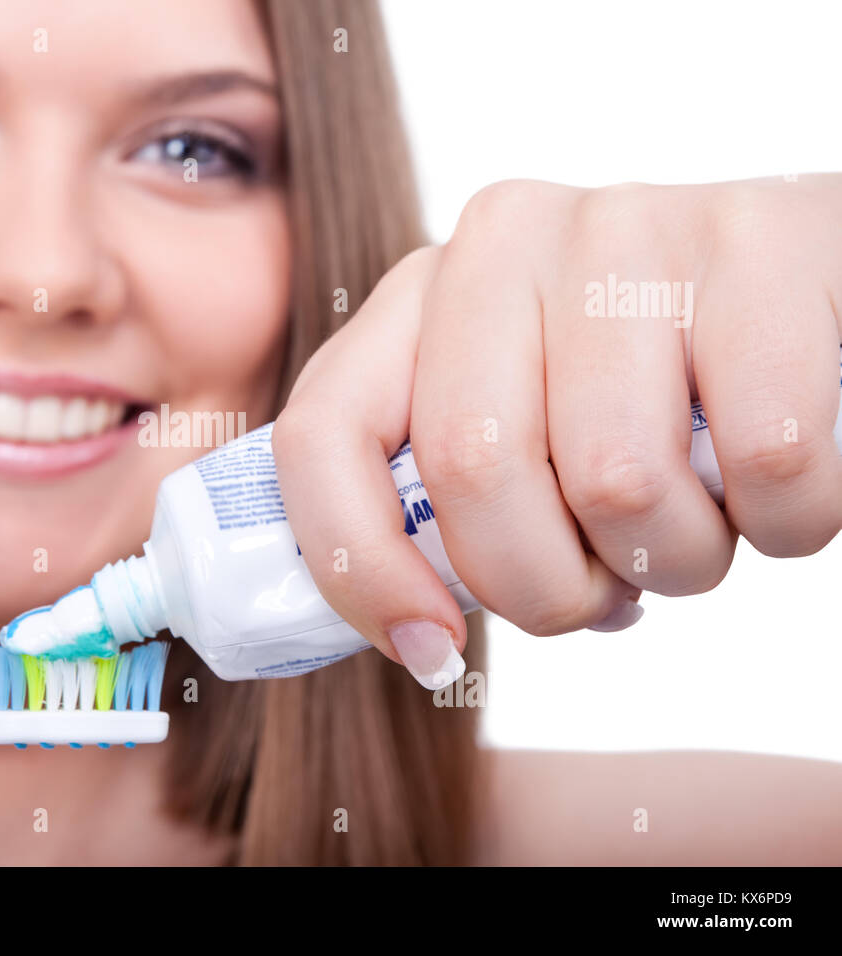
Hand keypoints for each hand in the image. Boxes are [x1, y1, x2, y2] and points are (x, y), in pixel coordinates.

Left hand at [272, 176, 841, 687]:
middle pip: (472, 469)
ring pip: (620, 480)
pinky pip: (766, 458)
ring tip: (694, 521)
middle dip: (540, 587)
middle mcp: (504, 240)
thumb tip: (419, 638)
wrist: (804, 286)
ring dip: (674, 558)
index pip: (325, 432)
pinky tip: (771, 480)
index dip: (358, 567)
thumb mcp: (521, 420)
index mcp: (424, 291)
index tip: (426, 650)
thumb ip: (449, 501)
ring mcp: (627, 226)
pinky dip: (784, 518)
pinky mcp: (756, 241)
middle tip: (600, 594)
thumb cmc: (647, 386)